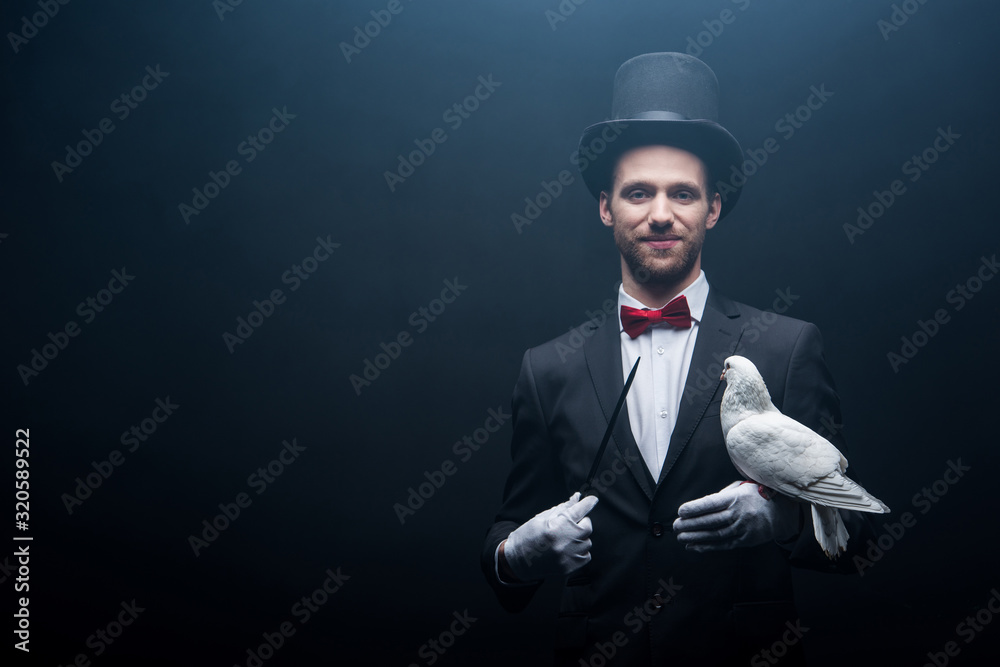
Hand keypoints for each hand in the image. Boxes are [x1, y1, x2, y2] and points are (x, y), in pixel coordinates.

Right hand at [502, 492, 598, 581]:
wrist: (517, 561)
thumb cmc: (528, 536)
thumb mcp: (542, 518)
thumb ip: (562, 508)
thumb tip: (577, 497)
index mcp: (558, 526)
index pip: (580, 510)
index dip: (588, 503)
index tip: (593, 499)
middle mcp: (566, 542)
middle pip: (587, 526)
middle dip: (581, 522)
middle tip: (569, 524)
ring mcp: (569, 556)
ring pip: (587, 541)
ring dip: (580, 537)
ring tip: (564, 539)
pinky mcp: (571, 567)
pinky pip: (586, 555)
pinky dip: (579, 550)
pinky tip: (567, 549)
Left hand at [673, 481, 798, 551]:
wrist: (783, 512)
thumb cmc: (757, 495)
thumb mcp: (742, 487)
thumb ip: (723, 494)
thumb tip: (701, 504)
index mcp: (736, 498)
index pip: (711, 503)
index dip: (694, 508)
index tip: (680, 511)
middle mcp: (739, 514)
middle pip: (710, 521)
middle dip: (690, 524)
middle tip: (675, 526)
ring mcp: (742, 529)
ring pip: (715, 534)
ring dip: (696, 537)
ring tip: (681, 537)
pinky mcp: (745, 541)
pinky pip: (723, 545)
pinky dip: (707, 547)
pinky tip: (694, 546)